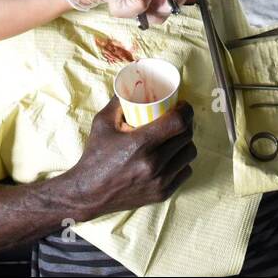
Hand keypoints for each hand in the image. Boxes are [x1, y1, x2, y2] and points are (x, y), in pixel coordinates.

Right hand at [66, 98, 196, 219]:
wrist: (88, 193)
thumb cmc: (95, 156)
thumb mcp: (102, 123)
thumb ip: (119, 101)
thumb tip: (132, 83)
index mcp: (139, 144)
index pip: (178, 122)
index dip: (185, 111)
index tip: (181, 106)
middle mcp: (153, 164)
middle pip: (186, 136)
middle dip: (186, 123)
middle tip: (178, 118)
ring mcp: (159, 181)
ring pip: (189, 154)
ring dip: (185, 142)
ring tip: (175, 137)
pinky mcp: (162, 194)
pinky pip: (186, 172)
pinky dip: (182, 162)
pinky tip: (173, 156)